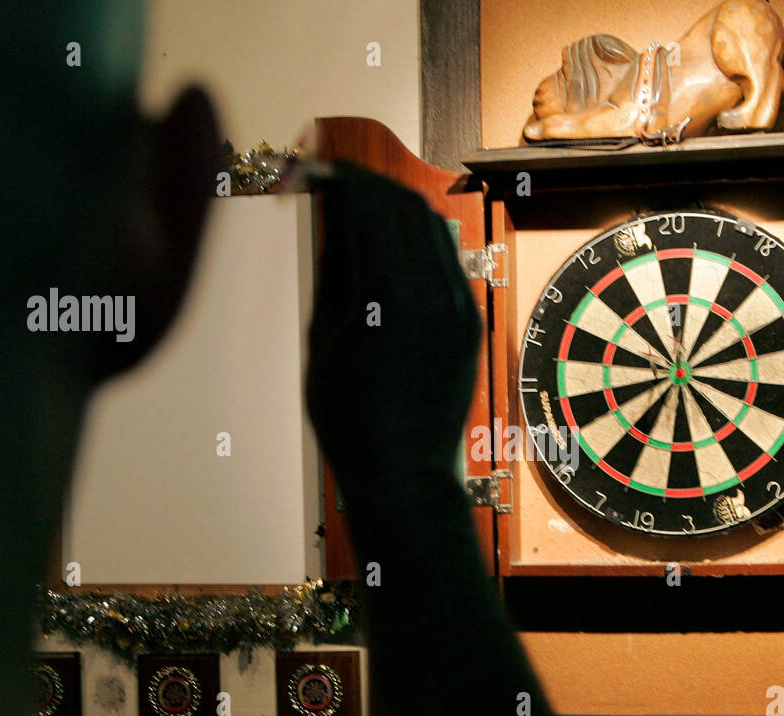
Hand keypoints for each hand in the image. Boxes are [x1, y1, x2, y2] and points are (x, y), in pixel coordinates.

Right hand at [306, 161, 479, 493]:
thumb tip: (331, 214)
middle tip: (332, 182)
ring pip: (433, 227)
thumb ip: (333, 270)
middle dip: (367, 184)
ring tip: (358, 209)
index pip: (369, 207)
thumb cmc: (352, 422)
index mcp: (388, 301)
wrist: (406, 475)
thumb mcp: (323, 340)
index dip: (338, 179)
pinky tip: (389, 246)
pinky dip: (417, 239)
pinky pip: (447, 259)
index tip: (312, 172)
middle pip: (405, 205)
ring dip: (395, 207)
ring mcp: (460, 309)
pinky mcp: (471, 322)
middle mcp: (434, 297)